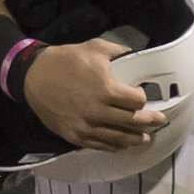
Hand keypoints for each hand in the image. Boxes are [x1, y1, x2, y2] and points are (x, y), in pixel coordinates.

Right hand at [24, 39, 167, 150]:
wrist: (34, 77)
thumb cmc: (66, 60)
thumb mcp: (95, 47)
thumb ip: (120, 52)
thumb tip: (137, 57)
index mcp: (106, 89)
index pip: (136, 102)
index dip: (142, 98)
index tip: (141, 95)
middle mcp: (98, 112)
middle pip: (132, 122)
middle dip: (149, 121)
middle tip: (159, 121)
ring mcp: (86, 127)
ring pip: (119, 138)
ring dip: (136, 139)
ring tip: (146, 138)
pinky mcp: (75, 137)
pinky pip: (101, 145)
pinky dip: (115, 146)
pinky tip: (123, 144)